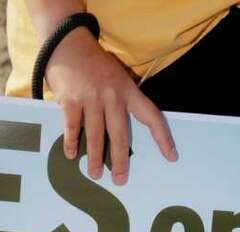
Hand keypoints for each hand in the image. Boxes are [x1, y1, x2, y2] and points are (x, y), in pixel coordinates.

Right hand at [44, 28, 176, 183]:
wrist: (69, 43)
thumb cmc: (95, 64)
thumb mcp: (117, 78)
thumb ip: (122, 101)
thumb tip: (121, 133)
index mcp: (128, 91)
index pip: (151, 116)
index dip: (163, 137)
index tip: (171, 156)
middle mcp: (112, 96)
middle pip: (119, 134)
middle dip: (120, 160)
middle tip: (121, 180)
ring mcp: (91, 98)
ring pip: (95, 135)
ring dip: (95, 158)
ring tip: (95, 175)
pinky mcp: (71, 100)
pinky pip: (72, 127)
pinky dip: (71, 142)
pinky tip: (71, 155)